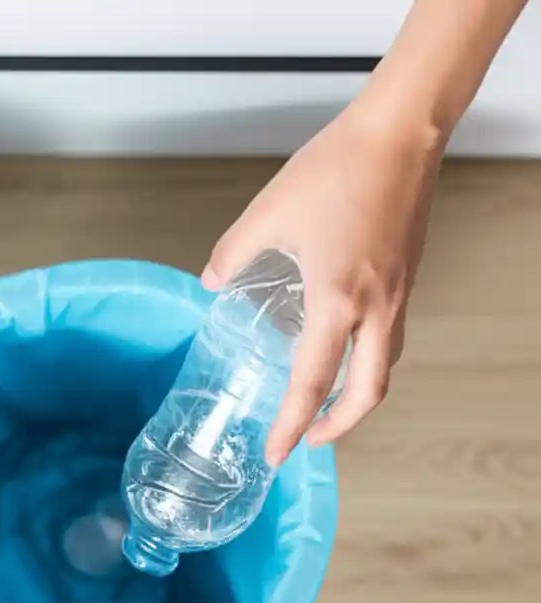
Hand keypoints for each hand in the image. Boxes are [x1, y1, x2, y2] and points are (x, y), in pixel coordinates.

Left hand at [202, 106, 440, 465]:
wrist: (398, 134)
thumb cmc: (335, 169)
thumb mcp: (267, 213)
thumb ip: (233, 253)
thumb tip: (211, 282)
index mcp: (336, 300)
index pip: (312, 382)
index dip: (291, 424)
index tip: (276, 454)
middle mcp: (375, 307)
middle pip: (367, 392)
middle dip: (338, 427)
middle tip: (306, 440)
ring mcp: (397, 293)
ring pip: (386, 365)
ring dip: (357, 395)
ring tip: (324, 404)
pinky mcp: (405, 276)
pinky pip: (391, 335)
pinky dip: (369, 358)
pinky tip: (341, 346)